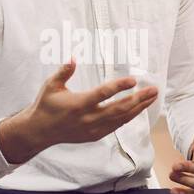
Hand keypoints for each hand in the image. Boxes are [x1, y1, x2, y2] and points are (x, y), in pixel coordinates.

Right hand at [0, 59, 157, 163]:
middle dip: (138, 99)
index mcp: (78, 104)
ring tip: (151, 97)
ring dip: (138, 108)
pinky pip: (116, 126)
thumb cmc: (46, 105)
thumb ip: (63, 72)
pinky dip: (129, 117)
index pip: (103, 94)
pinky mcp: (95, 135)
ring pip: (121, 119)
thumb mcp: (50, 86)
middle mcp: (88, 118)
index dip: (119, 87)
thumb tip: (73, 58)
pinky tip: (138, 109)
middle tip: (153, 89)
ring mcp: (93, 129)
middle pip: (119, 109)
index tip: (133, 79)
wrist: (40, 131)